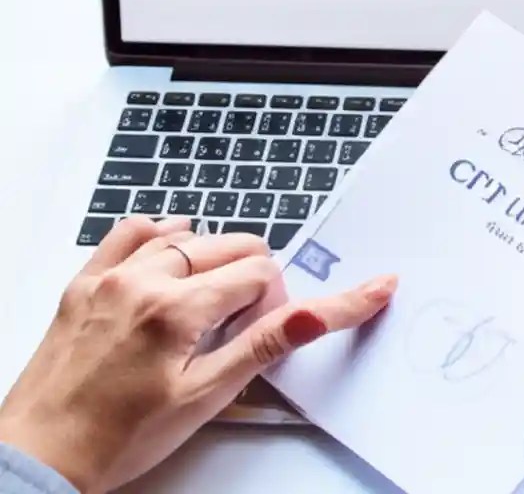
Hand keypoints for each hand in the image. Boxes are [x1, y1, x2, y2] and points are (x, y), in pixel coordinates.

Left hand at [0, 216, 396, 493]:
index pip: (258, 273)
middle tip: (240, 322)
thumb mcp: (203, 399)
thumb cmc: (115, 438)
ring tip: (210, 300)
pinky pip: (128, 233)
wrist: (40, 456)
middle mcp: (141, 282)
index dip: (275, 300)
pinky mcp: (84, 284)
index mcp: (176, 310)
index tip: (264, 329)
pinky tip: (172, 252)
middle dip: (250, 276)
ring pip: (185, 237)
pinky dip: (159, 235)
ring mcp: (108, 278)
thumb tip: (315, 315)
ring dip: (211, 257)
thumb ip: (262, 347)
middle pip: (228, 246)